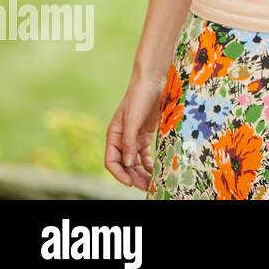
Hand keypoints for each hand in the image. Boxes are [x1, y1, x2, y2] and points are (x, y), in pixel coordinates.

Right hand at [104, 76, 162, 190]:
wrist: (153, 80)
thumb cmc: (139, 97)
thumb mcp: (132, 121)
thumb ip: (129, 142)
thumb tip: (128, 164)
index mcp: (114, 136)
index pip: (112, 161)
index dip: (119, 174)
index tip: (129, 183)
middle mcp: (122, 139)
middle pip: (125, 164)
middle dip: (133, 176)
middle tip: (145, 187)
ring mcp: (135, 136)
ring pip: (135, 160)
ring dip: (141, 172)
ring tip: (151, 182)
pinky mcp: (146, 133)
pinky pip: (145, 153)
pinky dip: (149, 162)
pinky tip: (155, 169)